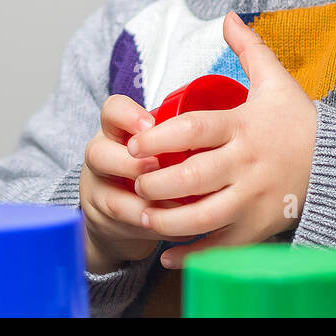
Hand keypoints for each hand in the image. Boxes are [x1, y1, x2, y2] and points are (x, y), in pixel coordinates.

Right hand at [79, 94, 202, 273]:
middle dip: (133, 165)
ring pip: (112, 198)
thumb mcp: (160, 142)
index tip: (151, 124)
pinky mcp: (103, 221)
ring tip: (181, 205)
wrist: (122, 210)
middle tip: (160, 169)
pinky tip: (180, 226)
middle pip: (99, 153)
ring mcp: (97, 191)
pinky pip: (127, 225)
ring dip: (149, 203)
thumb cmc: (155, 165)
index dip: (128, 116)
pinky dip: (156, 226)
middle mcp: (101, 156)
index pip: (112, 110)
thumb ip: (182, 132)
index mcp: (117, 130)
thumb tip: (238, 110)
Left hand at [127, 11, 317, 268]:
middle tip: (134, 179)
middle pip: (193, 176)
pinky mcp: (259, 227)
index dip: (159, 136)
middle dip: (157, 182)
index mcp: (244, 126)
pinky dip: (193, 254)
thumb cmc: (299, 122)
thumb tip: (228, 14)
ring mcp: (253, 199)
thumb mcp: (277, 81)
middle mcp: (246, 164)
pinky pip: (222, 246)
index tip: (134, 141)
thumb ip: (249, 48)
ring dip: (168, 220)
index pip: (195, 129)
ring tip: (143, 214)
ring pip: (205, 216)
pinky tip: (167, 255)